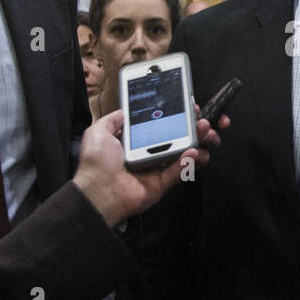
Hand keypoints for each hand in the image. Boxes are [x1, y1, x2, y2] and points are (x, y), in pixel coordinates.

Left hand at [72, 107, 225, 226]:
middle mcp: (147, 155)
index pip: (161, 126)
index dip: (176, 117)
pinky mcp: (161, 184)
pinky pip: (178, 171)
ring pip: (183, 155)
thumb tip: (123, 111)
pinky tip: (194, 150)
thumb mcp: (98, 132)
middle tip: (202, 121)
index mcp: (134, 143)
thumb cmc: (95, 164)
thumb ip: (112, 120)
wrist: (97, 191)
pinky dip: (188, 161)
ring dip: (196, 142)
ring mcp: (155, 170)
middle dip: (193, 129)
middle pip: (177, 139)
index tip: (188, 108)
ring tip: (204, 133)